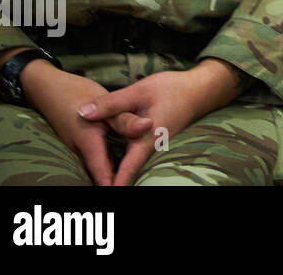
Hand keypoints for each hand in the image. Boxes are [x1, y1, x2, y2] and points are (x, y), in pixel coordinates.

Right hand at [22, 64, 153, 186]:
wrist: (46, 87)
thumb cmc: (75, 92)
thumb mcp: (104, 101)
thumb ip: (124, 118)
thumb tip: (147, 127)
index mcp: (87, 141)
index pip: (101, 170)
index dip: (112, 183)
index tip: (121, 191)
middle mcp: (79, 148)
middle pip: (98, 171)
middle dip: (112, 180)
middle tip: (128, 185)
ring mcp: (76, 146)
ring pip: (95, 164)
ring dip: (108, 171)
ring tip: (125, 178)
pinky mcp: (77, 141)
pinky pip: (92, 155)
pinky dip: (104, 160)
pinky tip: (117, 161)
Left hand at [78, 59, 241, 185]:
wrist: (200, 89)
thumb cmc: (172, 89)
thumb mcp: (139, 91)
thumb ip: (111, 103)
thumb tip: (82, 113)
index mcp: (148, 137)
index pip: (129, 167)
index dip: (116, 183)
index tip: (106, 193)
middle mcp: (152, 147)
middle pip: (129, 171)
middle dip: (114, 181)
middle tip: (98, 189)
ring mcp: (154, 146)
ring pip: (133, 164)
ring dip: (119, 175)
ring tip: (103, 182)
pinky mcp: (153, 141)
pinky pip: (136, 157)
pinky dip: (125, 165)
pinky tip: (114, 167)